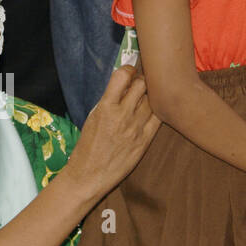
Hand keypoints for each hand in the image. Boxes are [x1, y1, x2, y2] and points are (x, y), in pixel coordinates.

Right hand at [66, 66, 160, 200]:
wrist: (89, 175)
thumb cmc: (87, 146)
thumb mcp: (92, 117)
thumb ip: (108, 101)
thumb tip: (123, 85)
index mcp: (105, 107)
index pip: (123, 75)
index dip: (128, 69)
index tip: (129, 72)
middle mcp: (122, 115)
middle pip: (142, 84)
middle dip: (141, 80)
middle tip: (140, 83)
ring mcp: (136, 128)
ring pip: (152, 99)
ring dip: (150, 95)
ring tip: (146, 98)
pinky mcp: (145, 141)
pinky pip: (158, 118)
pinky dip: (156, 111)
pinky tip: (151, 111)